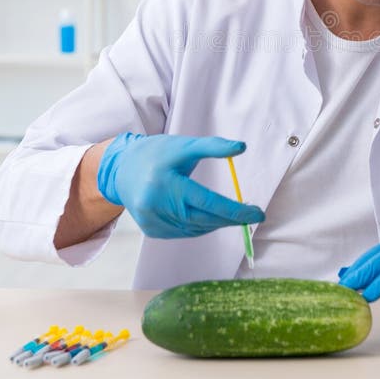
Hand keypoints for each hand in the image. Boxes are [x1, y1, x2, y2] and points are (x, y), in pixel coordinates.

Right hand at [97, 133, 264, 238]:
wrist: (122, 168)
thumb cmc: (158, 153)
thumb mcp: (185, 146)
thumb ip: (213, 146)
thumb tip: (241, 147)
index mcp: (166, 183)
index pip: (208, 202)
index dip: (235, 210)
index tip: (257, 214)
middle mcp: (156, 205)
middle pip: (203, 219)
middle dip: (230, 219)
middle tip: (252, 215)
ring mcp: (152, 221)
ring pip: (195, 229)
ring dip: (216, 224)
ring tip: (232, 214)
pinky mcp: (151, 230)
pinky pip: (183, 233)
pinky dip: (200, 227)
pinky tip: (209, 218)